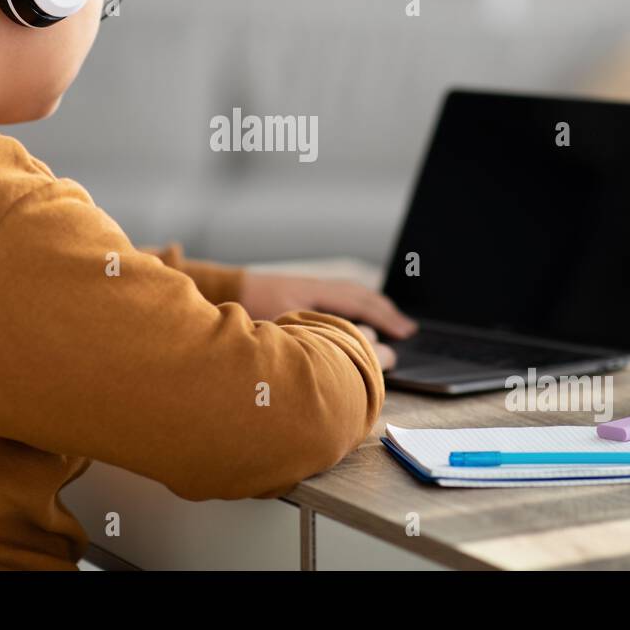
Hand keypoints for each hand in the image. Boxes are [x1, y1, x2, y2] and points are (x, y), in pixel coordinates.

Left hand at [238, 272, 416, 369]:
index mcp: (314, 293)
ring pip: (349, 293)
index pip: (359, 303)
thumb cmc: (248, 310)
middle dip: (385, 312)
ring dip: (371, 306)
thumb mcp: (282, 328)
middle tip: (407, 329)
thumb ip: (318, 337)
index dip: (384, 320)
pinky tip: (355, 319)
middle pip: (359, 295)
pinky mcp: (298, 293)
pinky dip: (354, 305)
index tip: (405, 333)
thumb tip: (358, 341)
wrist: (222, 289)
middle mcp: (314, 287)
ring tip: (390, 321)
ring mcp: (307, 288)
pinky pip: (337, 296)